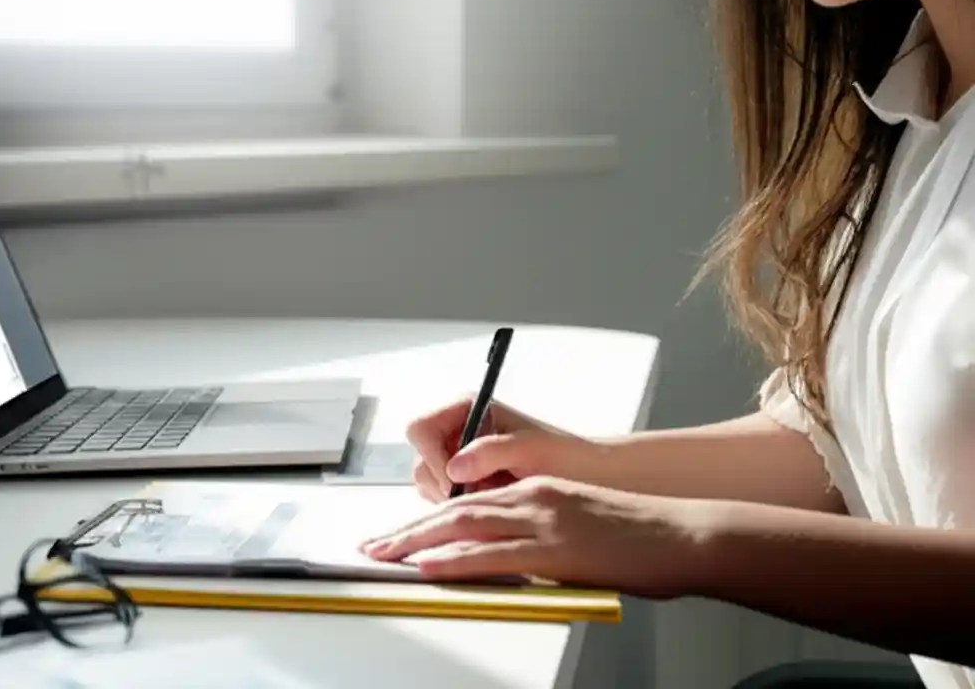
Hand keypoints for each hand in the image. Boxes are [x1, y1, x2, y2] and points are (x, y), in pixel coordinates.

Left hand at [362, 476, 714, 598]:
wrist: (682, 534)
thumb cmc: (636, 534)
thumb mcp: (576, 522)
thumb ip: (537, 535)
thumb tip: (507, 560)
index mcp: (535, 490)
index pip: (466, 502)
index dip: (425, 519)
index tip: (397, 535)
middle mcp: (532, 498)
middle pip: (453, 511)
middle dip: (407, 531)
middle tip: (372, 546)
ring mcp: (543, 522)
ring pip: (463, 527)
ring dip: (416, 543)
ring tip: (383, 555)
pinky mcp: (556, 550)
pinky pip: (493, 555)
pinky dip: (455, 559)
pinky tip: (429, 565)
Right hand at [408, 398, 603, 502]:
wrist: (585, 477)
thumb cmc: (563, 455)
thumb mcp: (530, 448)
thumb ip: (491, 451)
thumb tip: (454, 467)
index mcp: (465, 408)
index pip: (420, 429)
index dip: (431, 456)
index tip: (455, 481)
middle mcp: (455, 430)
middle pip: (420, 459)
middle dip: (444, 483)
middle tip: (479, 495)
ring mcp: (457, 457)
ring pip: (427, 483)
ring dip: (454, 497)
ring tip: (492, 496)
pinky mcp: (463, 482)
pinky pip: (441, 499)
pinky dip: (460, 508)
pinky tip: (491, 504)